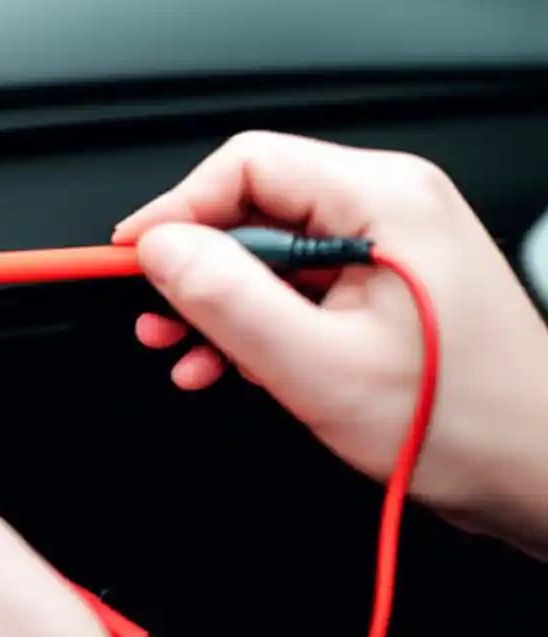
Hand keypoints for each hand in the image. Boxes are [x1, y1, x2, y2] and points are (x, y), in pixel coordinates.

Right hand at [112, 131, 547, 552]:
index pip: (246, 165)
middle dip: (194, 267)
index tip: (130, 255)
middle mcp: (388, 205)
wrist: (541, 470)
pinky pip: (296, 284)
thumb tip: (160, 248)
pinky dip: (254, 321)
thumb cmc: (466, 423)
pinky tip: (227, 363)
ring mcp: (388, 243)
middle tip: (154, 314)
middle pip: (253, 207)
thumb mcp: (318, 365)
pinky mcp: (383, 282)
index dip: (175, 210)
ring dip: (218, 303)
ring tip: (184, 350)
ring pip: (268, 251)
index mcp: (382, 199)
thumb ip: (228, 299)